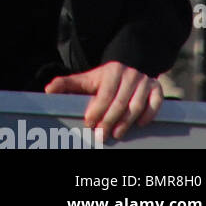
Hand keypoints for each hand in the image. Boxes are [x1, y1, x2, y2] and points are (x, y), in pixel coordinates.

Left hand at [44, 61, 164, 140]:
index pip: (104, 94)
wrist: (129, 69)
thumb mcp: (87, 79)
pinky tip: (140, 125)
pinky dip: (148, 115)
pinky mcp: (157, 89)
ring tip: (117, 134)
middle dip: (109, 121)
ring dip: (127, 122)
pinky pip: (155, 104)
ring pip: (136, 106)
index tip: (89, 123)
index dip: (97, 110)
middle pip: (119, 102)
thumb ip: (67, 84)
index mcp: (111, 71)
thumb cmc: (104, 80)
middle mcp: (129, 74)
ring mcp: (145, 81)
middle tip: (101, 135)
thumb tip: (48, 90)